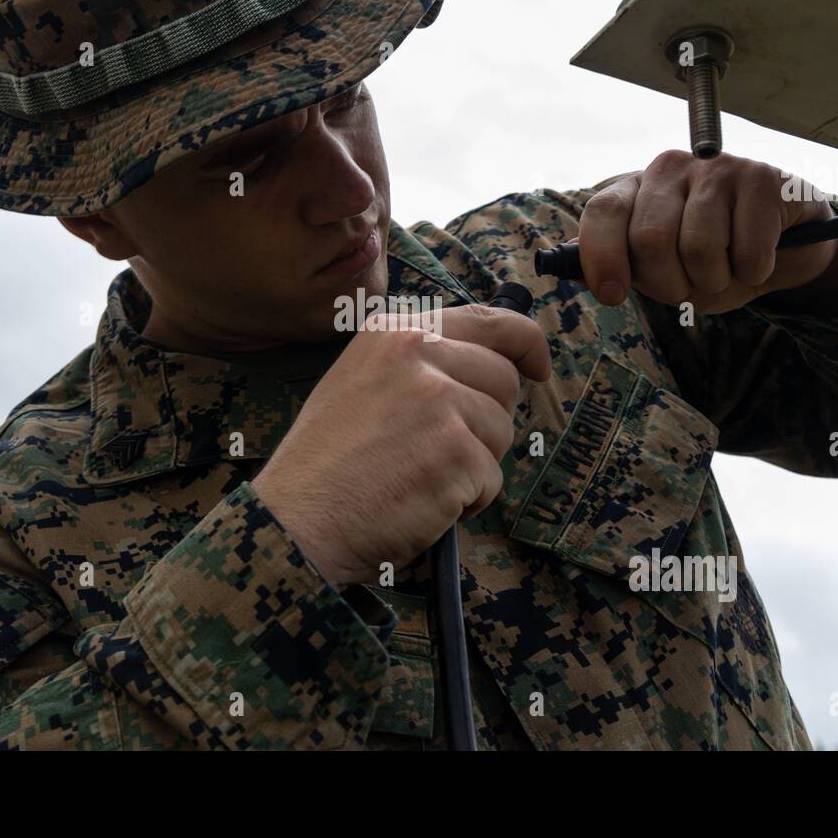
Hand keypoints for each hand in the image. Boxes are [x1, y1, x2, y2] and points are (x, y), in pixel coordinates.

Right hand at [250, 305, 551, 589]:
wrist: (299, 517)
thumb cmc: (327, 464)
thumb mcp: (362, 381)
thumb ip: (420, 363)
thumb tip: (493, 367)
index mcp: (396, 331)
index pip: (490, 320)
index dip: (526, 343)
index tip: (538, 367)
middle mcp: (419, 352)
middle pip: (504, 380)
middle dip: (486, 422)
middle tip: (436, 453)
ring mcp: (440, 399)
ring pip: (502, 432)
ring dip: (474, 465)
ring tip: (417, 477)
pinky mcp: (456, 450)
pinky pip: (493, 479)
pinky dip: (467, 501)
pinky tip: (421, 502)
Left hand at [575, 150, 837, 313]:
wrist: (785, 248)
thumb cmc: (712, 258)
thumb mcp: (657, 269)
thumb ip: (614, 264)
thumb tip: (565, 263)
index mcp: (636, 188)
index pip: (603, 212)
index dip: (602, 257)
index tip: (612, 296)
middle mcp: (670, 168)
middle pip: (650, 240)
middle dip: (671, 284)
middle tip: (691, 285)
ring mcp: (717, 168)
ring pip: (699, 247)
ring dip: (716, 281)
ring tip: (727, 270)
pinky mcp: (763, 179)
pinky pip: (748, 249)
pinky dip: (754, 272)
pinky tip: (759, 259)